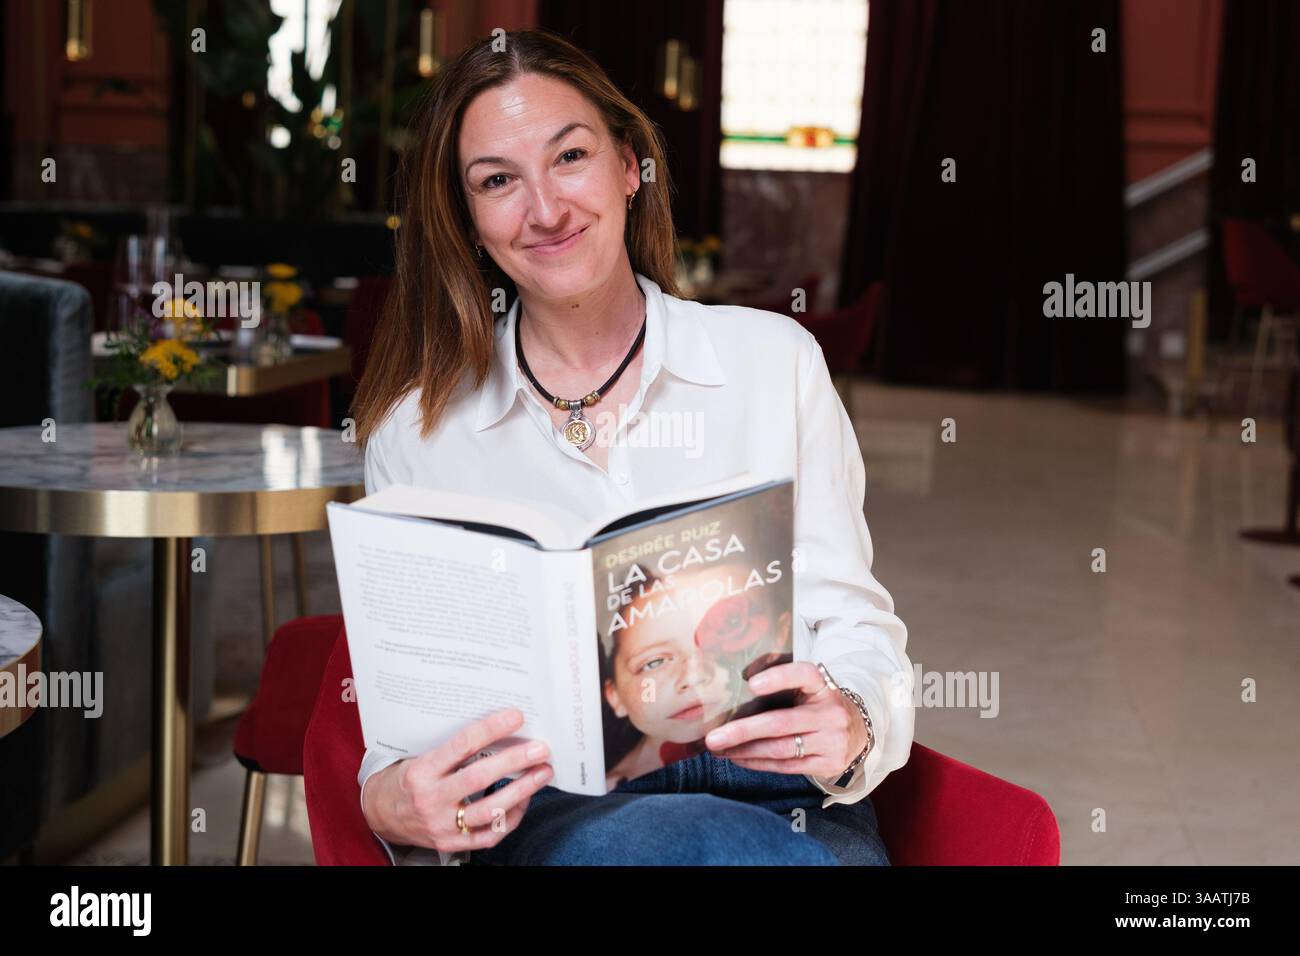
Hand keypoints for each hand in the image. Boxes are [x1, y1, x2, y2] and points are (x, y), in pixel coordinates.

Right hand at [361, 707, 553, 852]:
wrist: (380, 815)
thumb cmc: (407, 778)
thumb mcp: (419, 757)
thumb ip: (451, 748)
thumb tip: (497, 726)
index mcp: (421, 771)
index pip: (461, 746)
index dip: (491, 729)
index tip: (516, 716)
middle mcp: (430, 799)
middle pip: (478, 779)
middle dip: (514, 761)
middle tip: (541, 748)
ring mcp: (441, 825)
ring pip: (489, 810)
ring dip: (522, 790)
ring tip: (543, 772)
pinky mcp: (451, 844)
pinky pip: (489, 835)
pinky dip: (512, 817)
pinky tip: (524, 800)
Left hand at [702, 662, 867, 778]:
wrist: (858, 732)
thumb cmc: (818, 704)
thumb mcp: (810, 688)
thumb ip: (783, 685)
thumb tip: (731, 690)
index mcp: (824, 686)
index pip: (804, 675)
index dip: (778, 678)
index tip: (751, 684)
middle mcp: (831, 713)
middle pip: (781, 722)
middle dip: (742, 731)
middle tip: (713, 737)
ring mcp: (832, 741)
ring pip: (780, 749)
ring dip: (745, 751)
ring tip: (719, 750)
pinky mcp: (828, 764)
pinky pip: (786, 766)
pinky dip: (758, 763)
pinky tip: (739, 759)